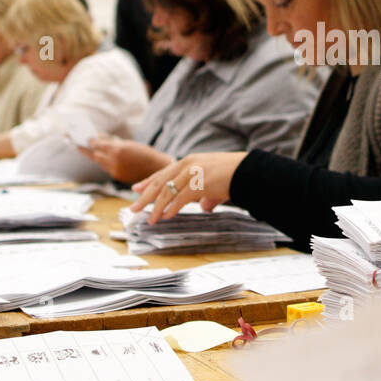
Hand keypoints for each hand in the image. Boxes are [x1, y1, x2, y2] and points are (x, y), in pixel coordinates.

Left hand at [77, 136, 169, 183]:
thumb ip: (114, 142)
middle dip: (88, 151)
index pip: (98, 145)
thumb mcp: (130, 144)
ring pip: (101, 163)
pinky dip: (106, 163)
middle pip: (95, 156)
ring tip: (91, 152)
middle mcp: (114, 161)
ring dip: (96, 157)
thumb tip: (100, 137)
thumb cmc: (146, 154)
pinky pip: (108, 169)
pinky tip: (106, 159)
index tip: (86, 139)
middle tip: (80, 146)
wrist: (157, 170)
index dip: (91, 142)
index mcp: (118, 150)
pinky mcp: (118, 177)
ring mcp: (115, 171)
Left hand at [129, 152, 246, 222]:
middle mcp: (187, 165)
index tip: (136, 188)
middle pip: (160, 182)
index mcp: (189, 161)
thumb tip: (204, 207)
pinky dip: (171, 209)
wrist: (247, 171)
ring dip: (157, 207)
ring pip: (167, 192)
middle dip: (145, 196)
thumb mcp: (215, 184)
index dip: (148, 181)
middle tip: (133, 207)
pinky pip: (180, 198)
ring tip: (150, 219)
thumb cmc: (233, 175)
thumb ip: (207, 196)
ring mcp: (192, 173)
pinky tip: (165, 217)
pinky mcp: (199, 183)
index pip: (163, 172)